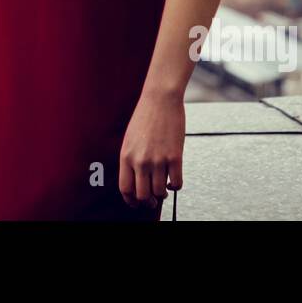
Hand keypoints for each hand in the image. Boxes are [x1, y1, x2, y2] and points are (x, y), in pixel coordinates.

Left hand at [118, 90, 184, 208]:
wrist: (160, 99)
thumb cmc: (145, 116)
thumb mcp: (129, 139)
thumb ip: (131, 159)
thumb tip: (136, 179)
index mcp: (126, 156)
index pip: (125, 189)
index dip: (131, 201)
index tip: (136, 203)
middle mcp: (140, 160)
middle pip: (143, 195)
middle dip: (148, 202)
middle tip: (153, 201)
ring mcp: (158, 160)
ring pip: (160, 192)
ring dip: (163, 194)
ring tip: (164, 189)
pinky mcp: (175, 156)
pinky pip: (177, 183)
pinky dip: (176, 186)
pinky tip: (173, 181)